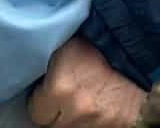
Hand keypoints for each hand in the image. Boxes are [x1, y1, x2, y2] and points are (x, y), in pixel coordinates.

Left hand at [27, 37, 146, 127]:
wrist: (131, 42)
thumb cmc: (90, 40)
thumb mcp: (58, 50)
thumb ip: (42, 74)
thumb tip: (28, 87)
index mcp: (59, 89)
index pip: (37, 115)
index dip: (40, 102)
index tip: (45, 93)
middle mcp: (79, 109)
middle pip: (55, 127)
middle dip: (56, 113)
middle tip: (63, 96)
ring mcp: (102, 121)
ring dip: (76, 119)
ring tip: (82, 98)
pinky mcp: (121, 125)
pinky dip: (97, 122)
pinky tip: (99, 103)